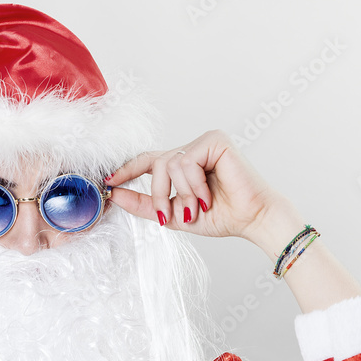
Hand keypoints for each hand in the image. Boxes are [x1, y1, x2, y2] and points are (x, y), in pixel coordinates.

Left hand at [106, 129, 296, 245]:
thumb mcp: (174, 214)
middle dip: (157, 194)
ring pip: (168, 165)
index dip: (126, 170)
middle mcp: (192, 150)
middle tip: (168, 217)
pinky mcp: (214, 140)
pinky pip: (185, 162)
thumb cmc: (222, 216)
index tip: (108, 182)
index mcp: (183, 165)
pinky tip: (208, 195)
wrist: (252, 219)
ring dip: (181, 194)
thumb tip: (114, 194)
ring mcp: (203, 143)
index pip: (147, 160)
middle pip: (154, 164)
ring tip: (198, 208)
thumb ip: (146, 205)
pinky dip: (193, 185)